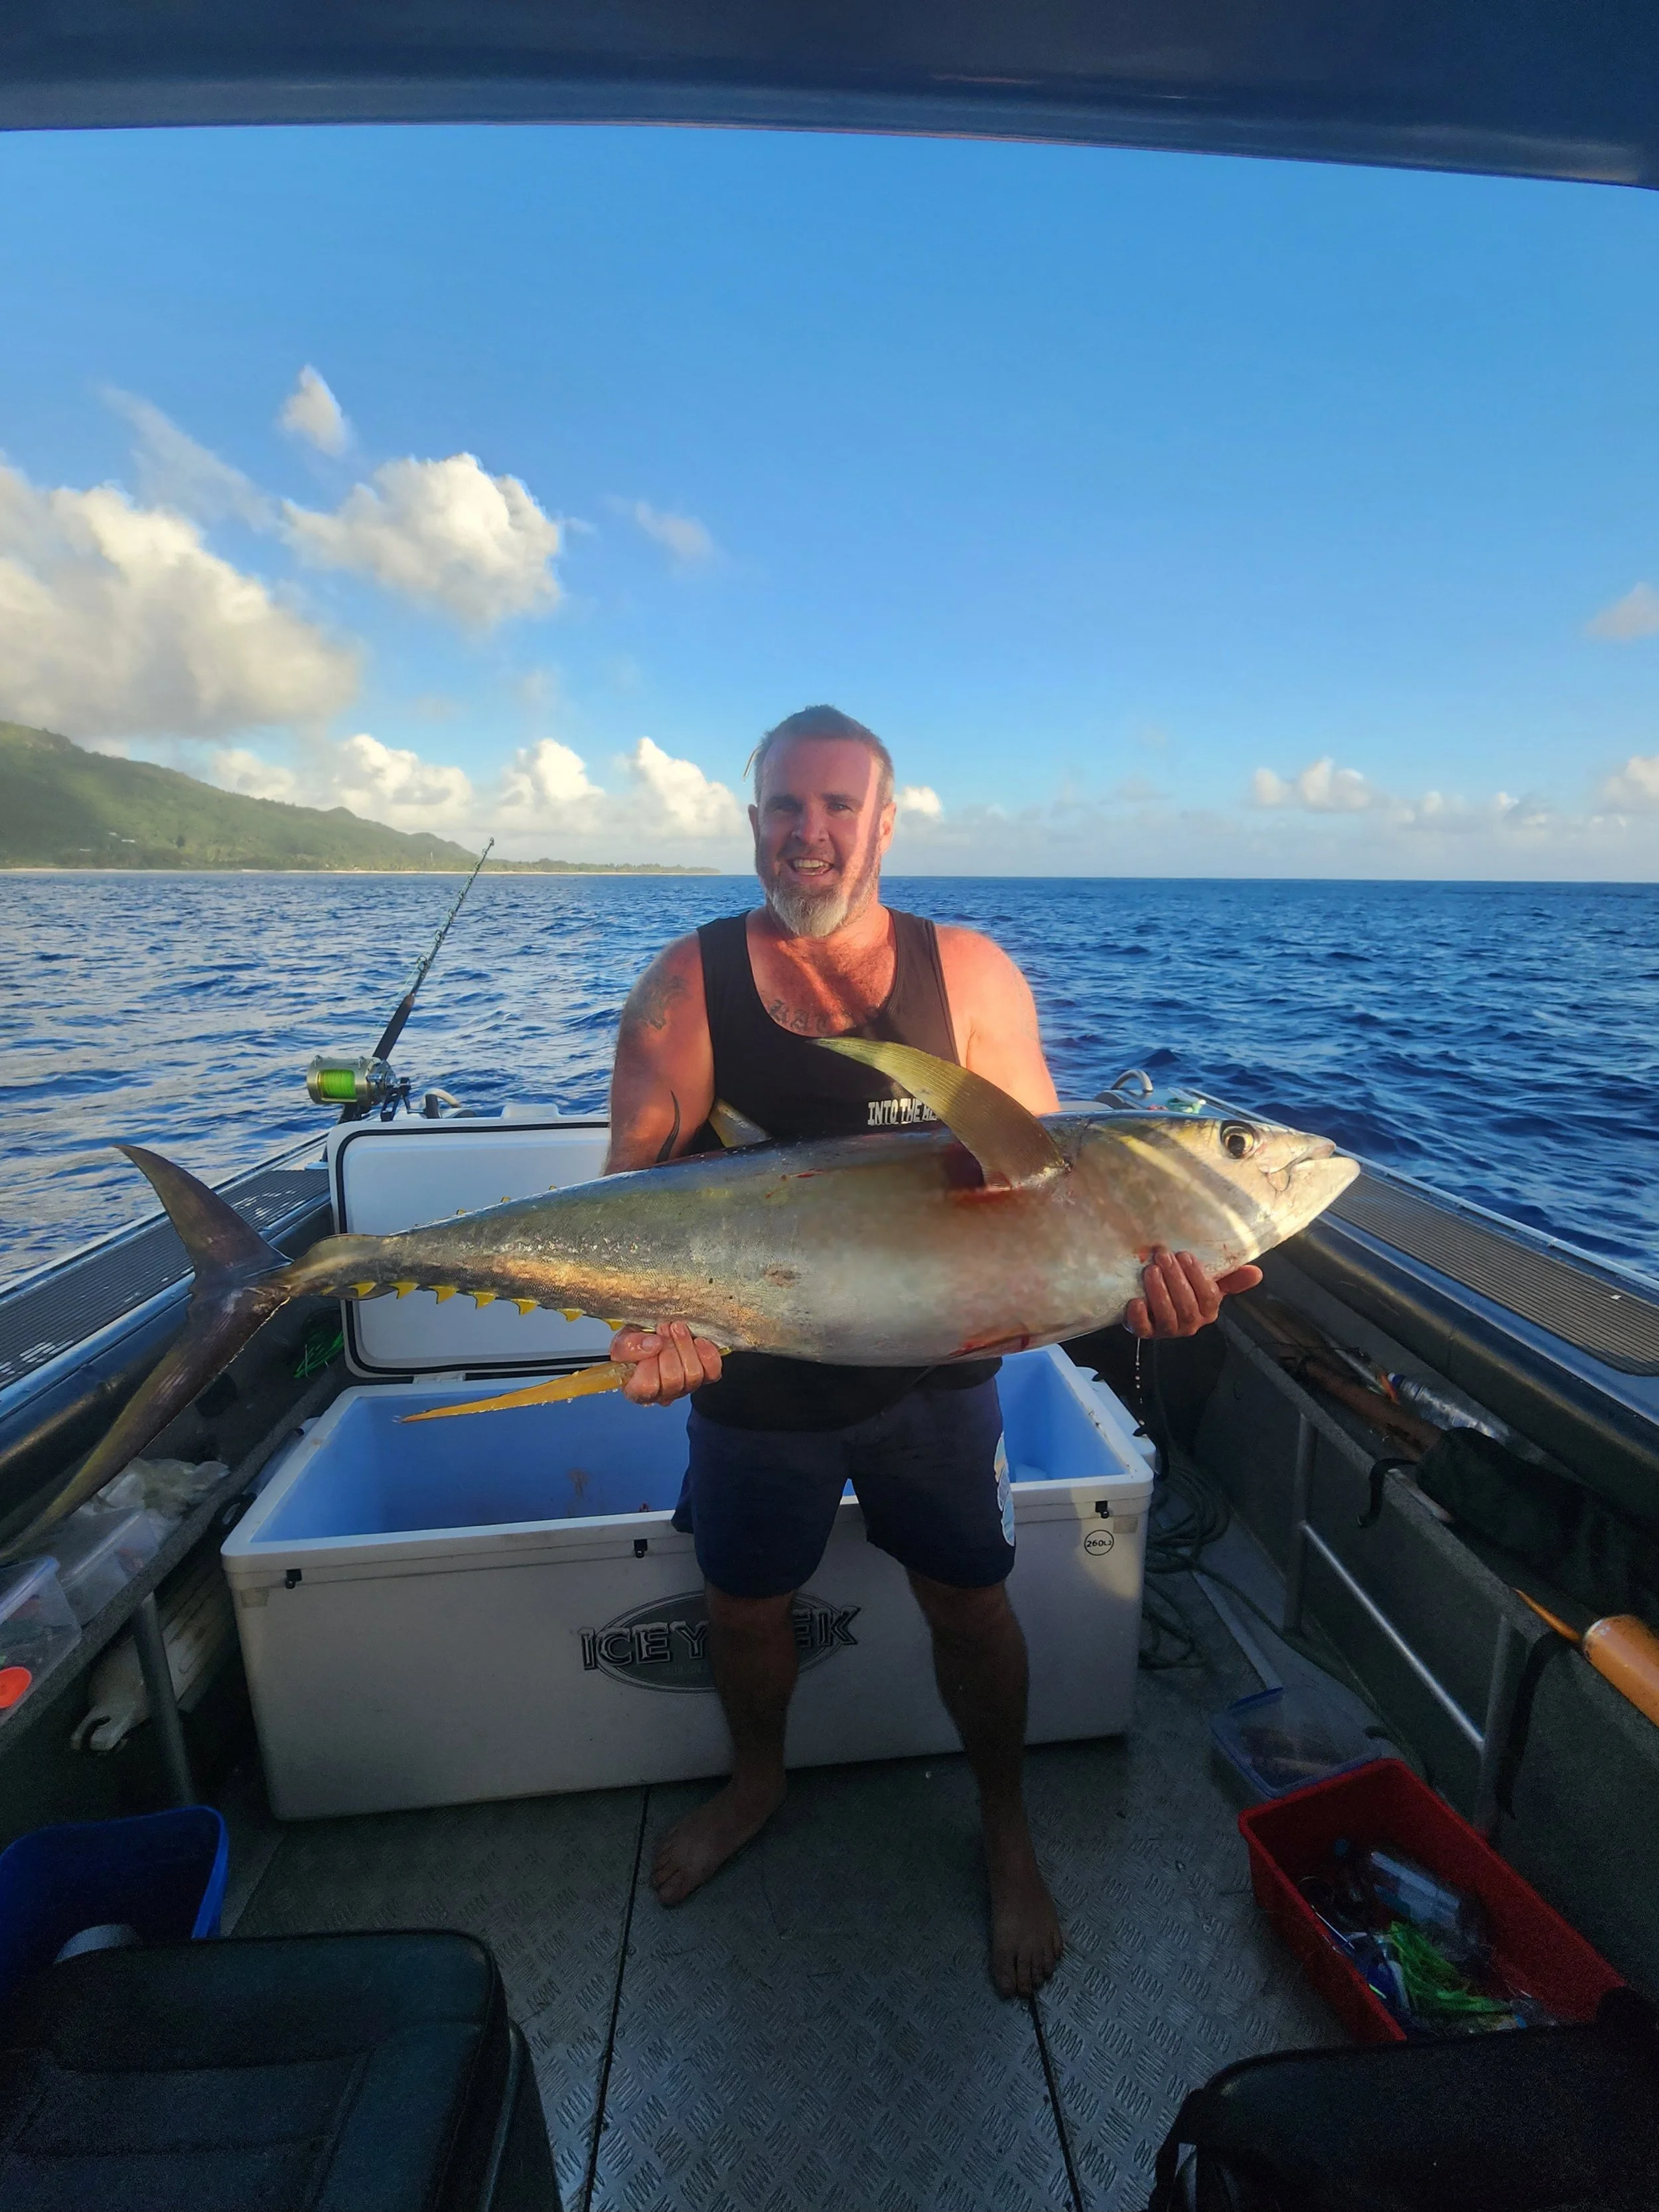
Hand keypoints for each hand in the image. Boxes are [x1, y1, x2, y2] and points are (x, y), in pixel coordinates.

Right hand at [611, 1319, 722, 1405]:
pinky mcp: (704, 1377)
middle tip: (664, 1328)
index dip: (650, 1362)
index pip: (647, 1387)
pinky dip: (707, 1353)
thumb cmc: (637, 1342)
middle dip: (669, 1348)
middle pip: (673, 1380)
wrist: (658, 1333)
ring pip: (693, 1375)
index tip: (651, 1341)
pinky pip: (712, 1371)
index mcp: (637, 1390)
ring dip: (685, 1345)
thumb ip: (629, 1345)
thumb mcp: (623, 1340)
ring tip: (676, 1328)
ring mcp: (686, 1387)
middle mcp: (663, 1394)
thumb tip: (653, 1345)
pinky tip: (698, 1340)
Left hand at [1125, 1249, 1261, 1339]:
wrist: (1152, 1303)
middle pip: (1187, 1306)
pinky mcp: (1146, 1333)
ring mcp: (1168, 1330)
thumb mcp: (1208, 1282)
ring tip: (1151, 1271)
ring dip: (1159, 1292)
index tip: (1185, 1255)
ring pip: (1167, 1316)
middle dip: (1176, 1279)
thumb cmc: (1184, 1289)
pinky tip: (1136, 1301)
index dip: (1197, 1277)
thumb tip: (1257, 1272)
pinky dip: (1139, 1317)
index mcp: (1208, 1311)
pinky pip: (1144, 1330)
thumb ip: (1231, 1278)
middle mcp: (1190, 1324)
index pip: (1209, 1297)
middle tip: (1164, 1256)